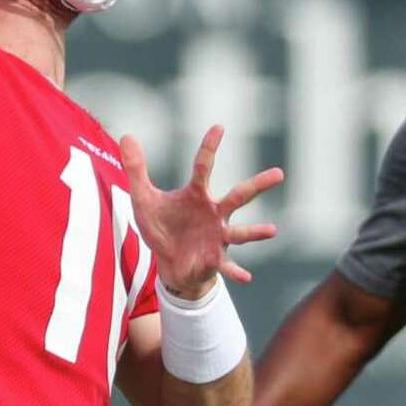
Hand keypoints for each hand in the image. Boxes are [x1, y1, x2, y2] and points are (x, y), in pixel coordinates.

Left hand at [120, 125, 283, 297]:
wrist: (171, 263)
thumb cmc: (163, 227)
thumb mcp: (144, 198)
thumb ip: (136, 169)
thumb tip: (126, 136)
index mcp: (197, 195)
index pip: (204, 166)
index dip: (210, 147)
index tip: (219, 127)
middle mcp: (213, 213)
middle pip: (239, 195)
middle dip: (258, 184)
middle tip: (279, 173)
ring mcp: (217, 236)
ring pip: (240, 232)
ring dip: (255, 232)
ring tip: (272, 230)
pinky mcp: (214, 259)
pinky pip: (226, 266)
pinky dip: (235, 271)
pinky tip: (246, 278)